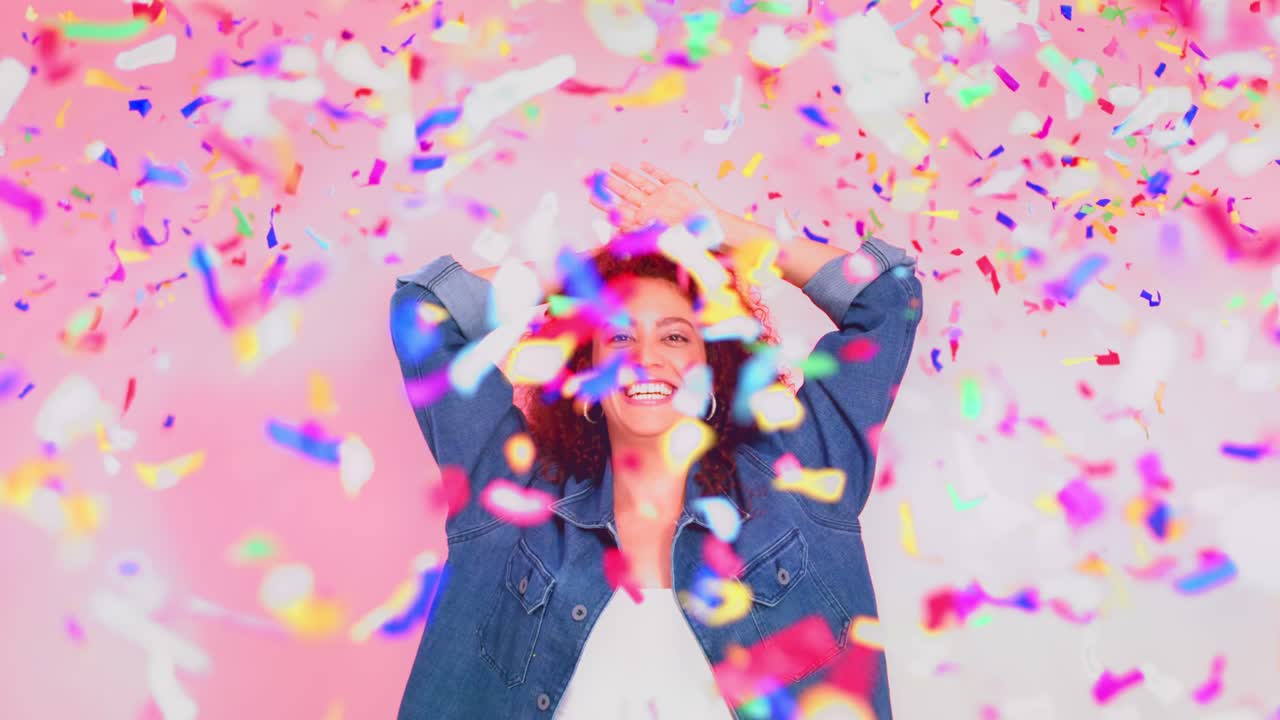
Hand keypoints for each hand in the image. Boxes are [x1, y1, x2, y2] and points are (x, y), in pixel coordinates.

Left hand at [589, 161, 722, 234]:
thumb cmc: (687, 237)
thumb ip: (640, 232)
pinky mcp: (676, 187)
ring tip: (611, 166)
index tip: (592, 197)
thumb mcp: (660, 236)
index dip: (606, 205)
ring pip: (640, 184)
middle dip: (611, 187)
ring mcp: (663, 196)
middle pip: (627, 195)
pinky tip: (643, 164)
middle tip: (596, 179)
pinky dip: (652, 170)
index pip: (621, 211)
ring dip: (626, 175)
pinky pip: (662, 177)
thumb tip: (618, 232)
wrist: (711, 226)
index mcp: (645, 220)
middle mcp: (651, 207)